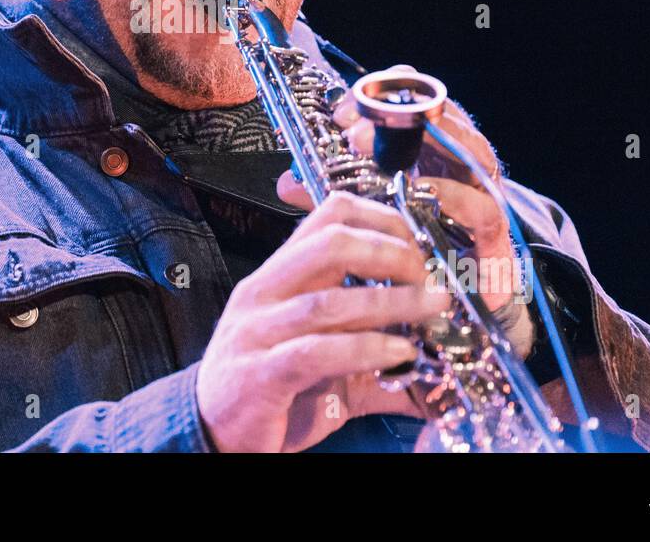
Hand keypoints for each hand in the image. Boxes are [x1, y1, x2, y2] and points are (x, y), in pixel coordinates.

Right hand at [195, 190, 450, 452]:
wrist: (212, 432)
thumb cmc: (269, 387)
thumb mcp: (324, 355)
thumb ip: (372, 345)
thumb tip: (436, 352)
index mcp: (279, 274)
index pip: (328, 216)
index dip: (382, 221)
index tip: (420, 245)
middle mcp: (265, 292)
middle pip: (330, 244)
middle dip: (390, 254)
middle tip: (429, 277)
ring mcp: (258, 331)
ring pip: (329, 300)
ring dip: (391, 302)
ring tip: (432, 309)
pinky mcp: (259, 373)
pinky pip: (317, 352)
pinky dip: (365, 349)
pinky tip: (400, 353)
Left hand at [276, 65, 519, 310]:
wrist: (461, 291)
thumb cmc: (414, 236)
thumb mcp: (363, 206)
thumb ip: (328, 191)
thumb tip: (288, 182)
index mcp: (426, 144)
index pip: (410, 96)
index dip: (378, 93)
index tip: (341, 112)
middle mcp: (456, 157)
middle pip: (442, 113)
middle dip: (399, 116)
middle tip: (356, 136)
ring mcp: (481, 186)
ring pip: (471, 149)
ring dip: (431, 150)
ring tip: (392, 161)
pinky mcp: (492, 226)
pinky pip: (482, 208)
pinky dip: (456, 201)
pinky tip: (428, 200)